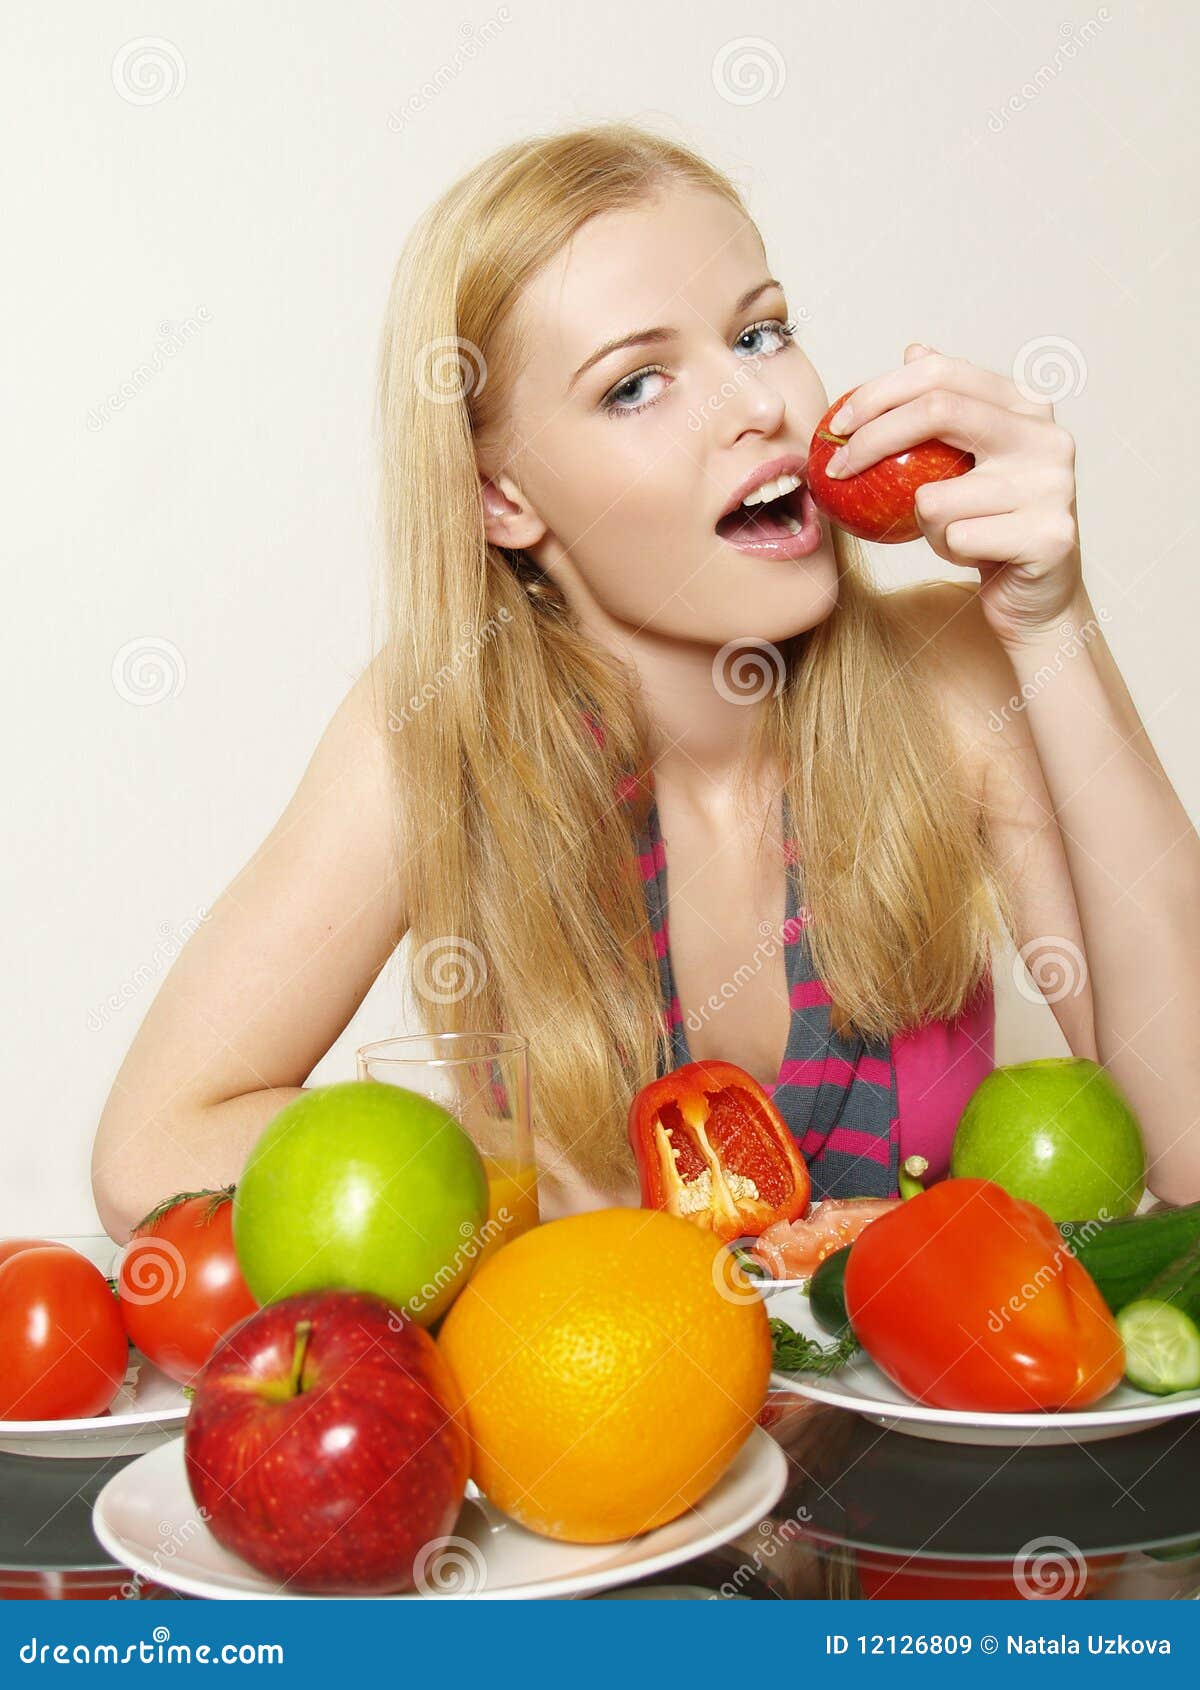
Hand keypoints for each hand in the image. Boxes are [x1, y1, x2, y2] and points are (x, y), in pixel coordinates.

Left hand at [825, 344, 1082, 648]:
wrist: (1035, 596)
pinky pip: (954, 537)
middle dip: (871, 437)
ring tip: (949, 531)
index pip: (940, 374)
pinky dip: (946, 550)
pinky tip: (972, 553)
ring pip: (934, 495)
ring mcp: (1054, 485)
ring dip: (920, 522)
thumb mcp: (965, 460)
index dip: (880, 392)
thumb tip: (914, 348)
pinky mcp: (1049, 536)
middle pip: (938, 411)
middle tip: (835, 468)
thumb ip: (945, 406)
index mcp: (1028, 405)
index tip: (837, 424)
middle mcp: (1048, 436)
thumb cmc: (989, 524)